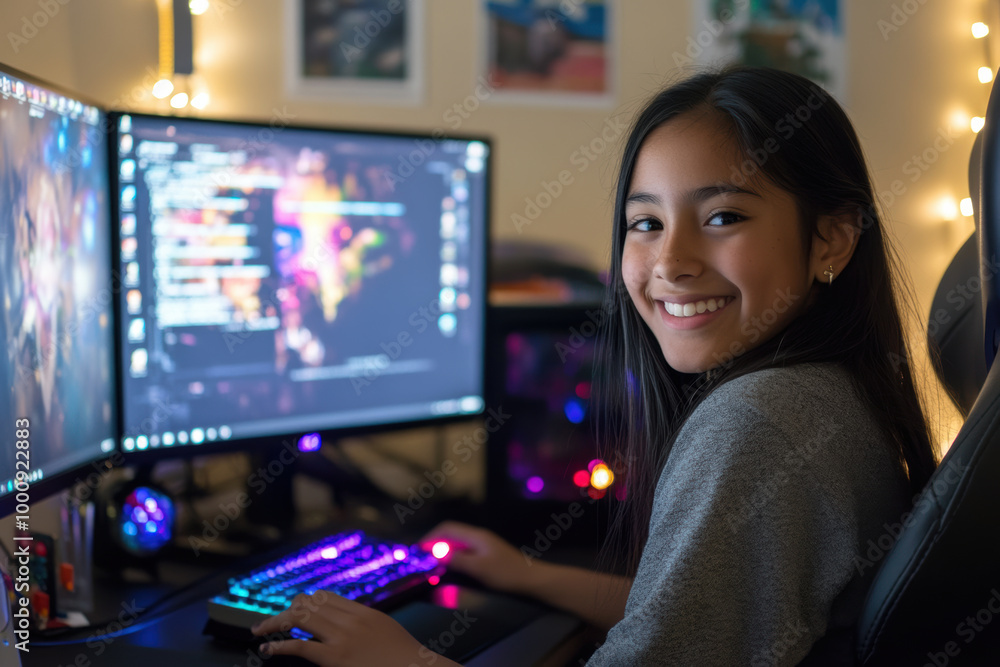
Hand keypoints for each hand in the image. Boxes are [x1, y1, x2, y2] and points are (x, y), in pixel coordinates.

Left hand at [251, 591, 429, 665]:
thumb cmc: (405, 660)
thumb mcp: (387, 634)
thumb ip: (368, 627)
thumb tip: (353, 629)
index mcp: (364, 613)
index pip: (327, 597)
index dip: (306, 602)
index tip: (294, 611)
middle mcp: (351, 620)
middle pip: (310, 603)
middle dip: (287, 610)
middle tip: (271, 622)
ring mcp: (343, 637)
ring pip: (301, 617)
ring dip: (276, 622)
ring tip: (261, 630)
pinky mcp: (335, 658)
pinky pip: (301, 645)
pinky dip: (279, 644)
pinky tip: (267, 648)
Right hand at [421, 521, 537, 594]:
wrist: (531, 579)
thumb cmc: (506, 573)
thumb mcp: (479, 568)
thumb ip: (457, 560)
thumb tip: (435, 552)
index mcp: (476, 536)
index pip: (447, 528)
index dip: (431, 537)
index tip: (419, 550)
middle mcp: (478, 536)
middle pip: (451, 533)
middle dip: (435, 542)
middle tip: (422, 557)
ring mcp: (484, 544)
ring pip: (457, 542)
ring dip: (444, 549)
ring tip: (432, 562)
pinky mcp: (487, 554)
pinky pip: (464, 550)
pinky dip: (453, 555)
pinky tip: (451, 566)